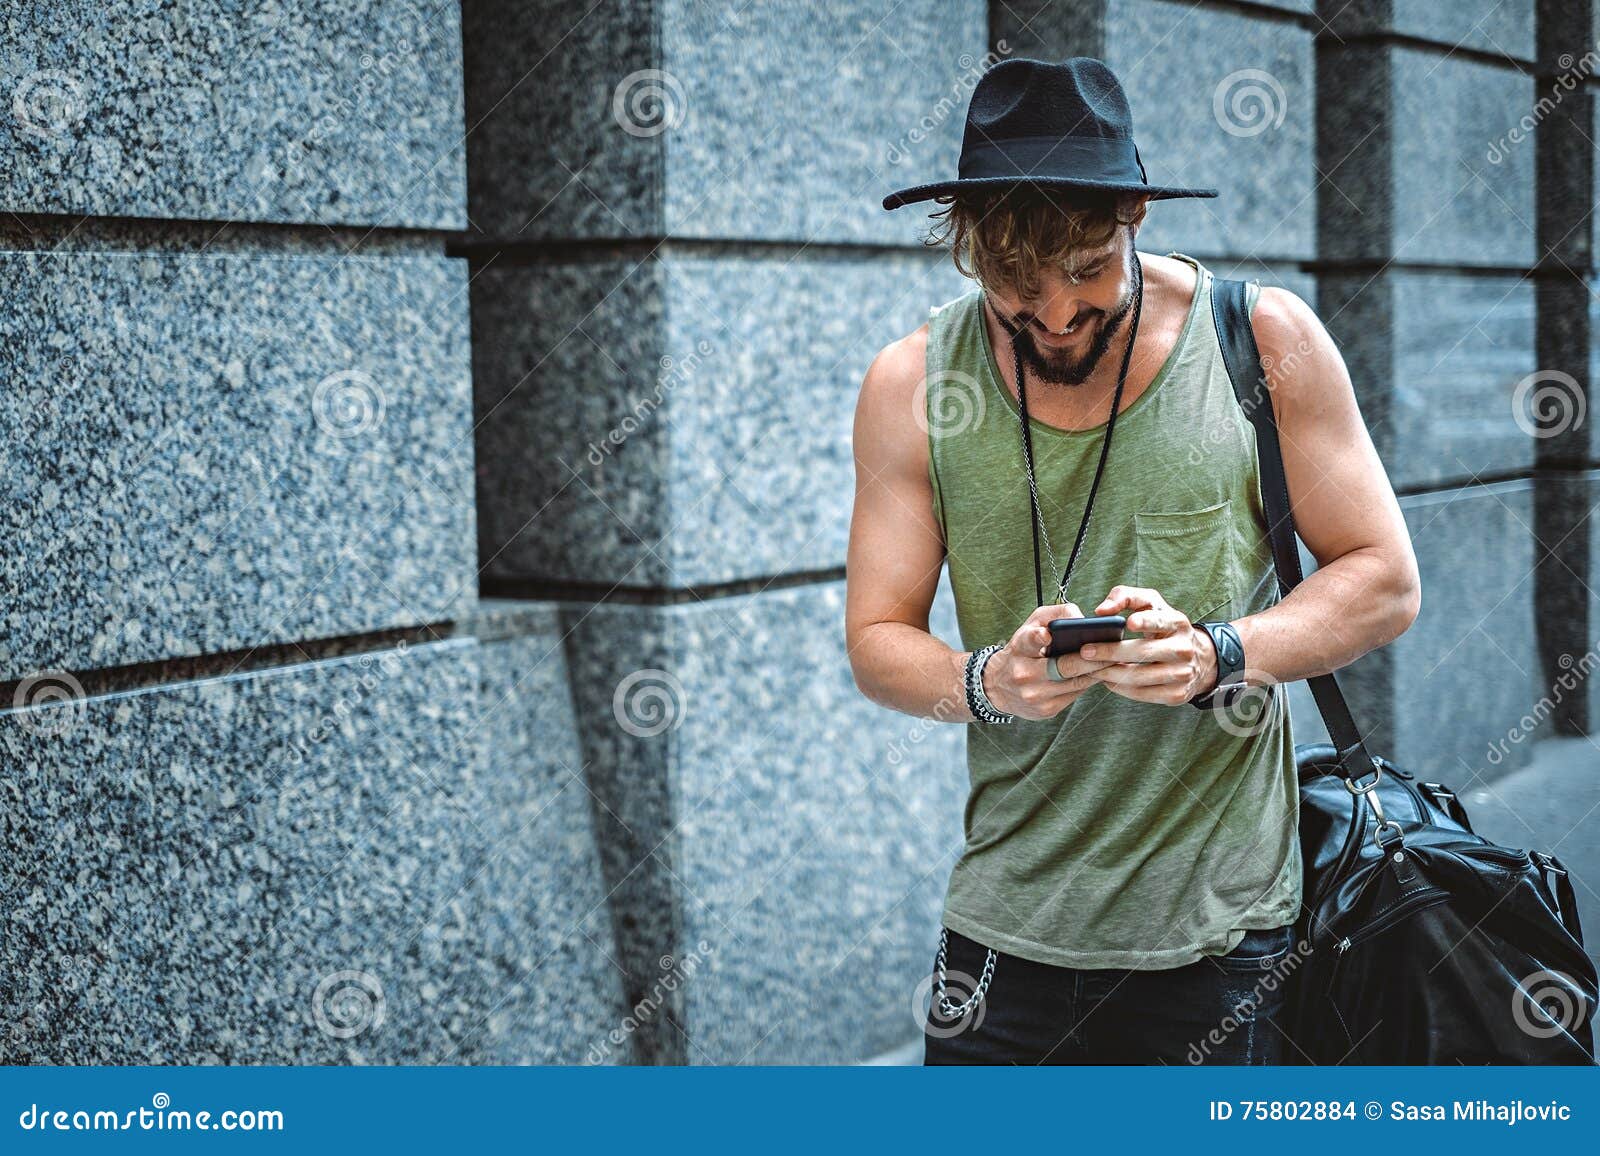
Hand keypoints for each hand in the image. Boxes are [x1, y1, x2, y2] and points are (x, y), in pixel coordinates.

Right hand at [981, 603, 1116, 719]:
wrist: (998, 687)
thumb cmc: (1022, 651)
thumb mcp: (1030, 626)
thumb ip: (1055, 616)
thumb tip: (1082, 619)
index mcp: (1019, 649)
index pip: (1028, 641)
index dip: (1038, 638)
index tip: (1047, 635)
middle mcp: (1024, 673)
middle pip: (1065, 666)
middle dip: (1092, 658)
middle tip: (1112, 650)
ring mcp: (1035, 695)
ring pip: (1076, 683)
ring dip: (1096, 672)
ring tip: (1112, 661)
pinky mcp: (1045, 710)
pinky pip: (1075, 695)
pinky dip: (1087, 683)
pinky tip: (1096, 675)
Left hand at [1080, 586, 1218, 705]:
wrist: (1199, 659)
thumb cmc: (1163, 626)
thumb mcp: (1151, 604)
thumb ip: (1125, 596)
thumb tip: (1101, 611)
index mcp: (1178, 622)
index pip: (1162, 621)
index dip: (1146, 622)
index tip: (1129, 623)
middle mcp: (1184, 648)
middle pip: (1143, 652)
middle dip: (1110, 652)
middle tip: (1084, 651)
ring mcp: (1183, 673)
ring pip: (1139, 676)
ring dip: (1110, 673)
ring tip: (1090, 667)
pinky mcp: (1178, 694)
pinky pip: (1142, 693)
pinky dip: (1121, 688)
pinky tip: (1108, 680)